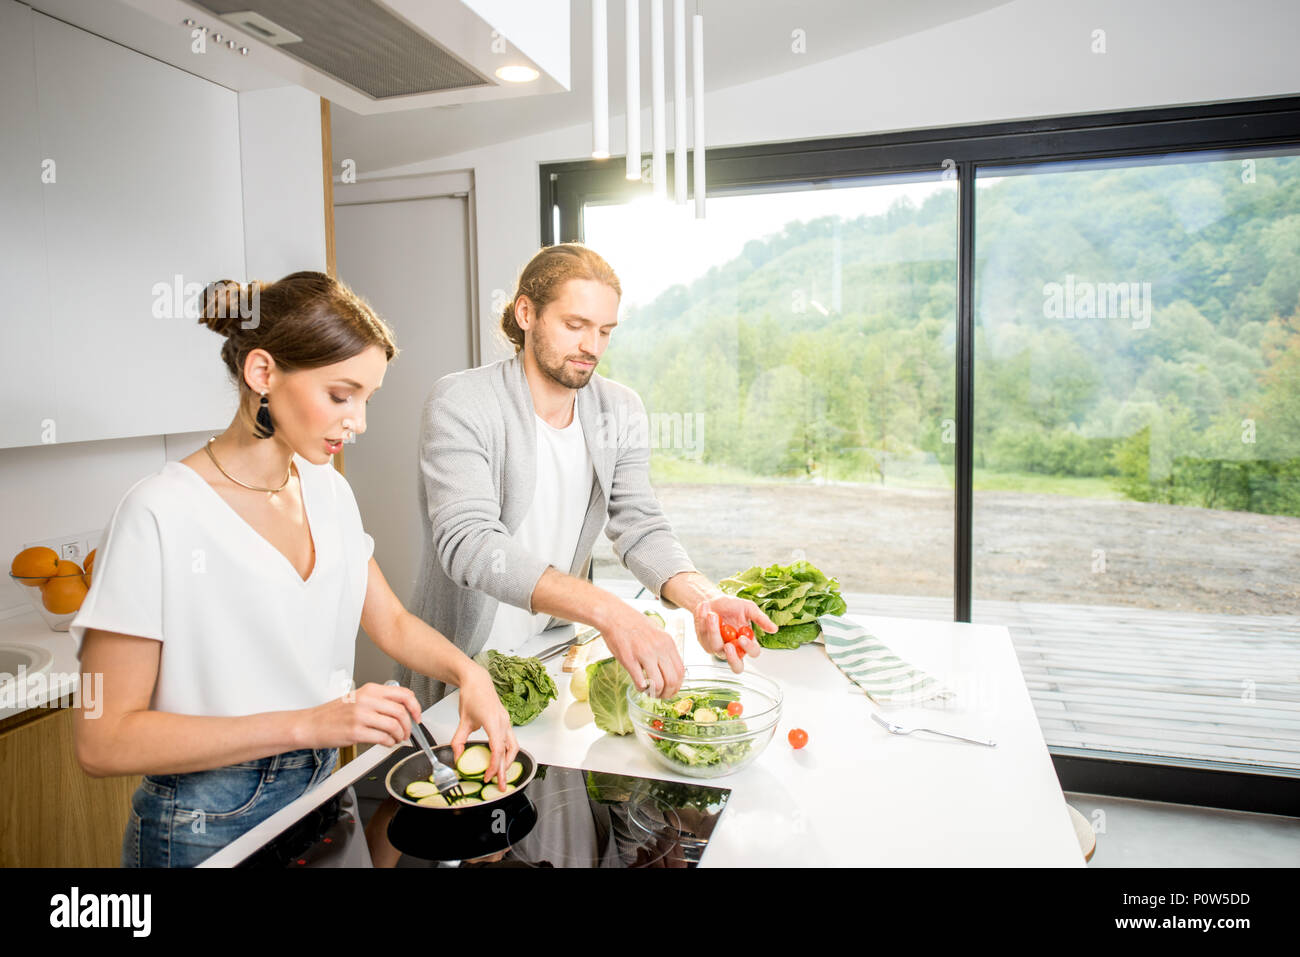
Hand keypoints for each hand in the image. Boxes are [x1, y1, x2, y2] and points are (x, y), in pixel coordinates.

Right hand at [302, 681, 420, 748]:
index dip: (415, 707)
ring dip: (400, 736)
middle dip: (409, 725)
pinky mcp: (356, 732)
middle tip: (407, 732)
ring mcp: (361, 716)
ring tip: (397, 739)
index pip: (403, 694)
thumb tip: (403, 710)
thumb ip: (380, 701)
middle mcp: (367, 700)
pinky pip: (383, 738)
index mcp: (370, 690)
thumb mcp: (358, 698)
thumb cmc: (334, 713)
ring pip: (394, 725)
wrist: (311, 724)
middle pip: (401, 711)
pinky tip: (386, 742)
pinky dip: (389, 742)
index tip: (417, 716)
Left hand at [450, 666, 517, 787]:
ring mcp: (506, 722)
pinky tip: (501, 760)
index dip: (494, 765)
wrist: (478, 680)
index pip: (497, 748)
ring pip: (513, 747)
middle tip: (500, 786)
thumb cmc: (472, 695)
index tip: (487, 776)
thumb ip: (459, 740)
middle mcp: (503, 722)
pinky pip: (510, 741)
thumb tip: (458, 757)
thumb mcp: (462, 720)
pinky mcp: (505, 722)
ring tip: (502, 775)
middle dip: (504, 771)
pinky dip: (507, 753)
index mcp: (493, 721)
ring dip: (508, 763)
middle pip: (508, 751)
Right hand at [601, 604, 683, 698]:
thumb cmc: (633, 623)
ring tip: (649, 692)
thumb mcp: (657, 632)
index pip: (681, 671)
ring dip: (655, 694)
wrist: (614, 615)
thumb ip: (664, 648)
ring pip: (658, 684)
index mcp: (667, 642)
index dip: (677, 686)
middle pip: (672, 680)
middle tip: (661, 696)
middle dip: (667, 693)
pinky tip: (638, 686)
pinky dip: (641, 689)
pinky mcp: (629, 659)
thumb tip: (669, 667)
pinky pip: (640, 681)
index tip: (671, 690)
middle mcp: (659, 648)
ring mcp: (644, 654)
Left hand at [694, 595, 775, 671]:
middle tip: (728, 646)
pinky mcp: (705, 643)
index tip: (742, 637)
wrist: (713, 599)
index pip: (753, 652)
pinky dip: (703, 622)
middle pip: (737, 667)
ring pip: (716, 648)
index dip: (749, 648)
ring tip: (712, 614)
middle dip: (733, 659)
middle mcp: (734, 649)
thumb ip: (761, 619)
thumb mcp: (748, 608)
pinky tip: (705, 609)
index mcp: (747, 642)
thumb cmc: (732, 606)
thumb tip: (774, 629)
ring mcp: (719, 648)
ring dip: (713, 631)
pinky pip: (704, 638)